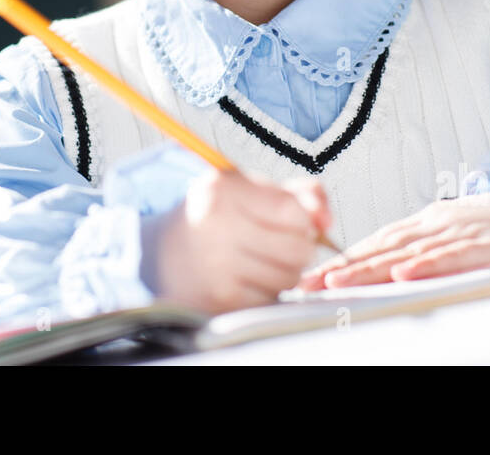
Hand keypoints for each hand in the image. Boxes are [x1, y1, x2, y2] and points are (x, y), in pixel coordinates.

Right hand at [152, 169, 331, 314]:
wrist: (161, 255)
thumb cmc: (216, 216)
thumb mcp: (248, 190)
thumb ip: (297, 195)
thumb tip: (327, 220)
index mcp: (223, 191)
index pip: (293, 212)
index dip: (303, 219)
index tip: (292, 220)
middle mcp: (216, 228)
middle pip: (297, 249)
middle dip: (299, 247)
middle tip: (280, 242)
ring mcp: (217, 267)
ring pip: (289, 277)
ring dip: (286, 271)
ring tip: (264, 259)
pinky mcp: (221, 299)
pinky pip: (272, 298)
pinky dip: (269, 290)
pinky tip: (250, 277)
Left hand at [296, 161, 489, 289]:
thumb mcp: (457, 231)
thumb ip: (423, 247)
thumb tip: (383, 268)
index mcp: (428, 222)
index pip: (375, 243)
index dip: (339, 260)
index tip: (307, 277)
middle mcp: (439, 224)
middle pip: (381, 248)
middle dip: (340, 268)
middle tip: (305, 284)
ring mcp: (464, 232)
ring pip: (409, 253)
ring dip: (370, 269)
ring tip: (336, 283)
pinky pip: (456, 256)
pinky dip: (429, 265)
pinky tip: (405, 274)